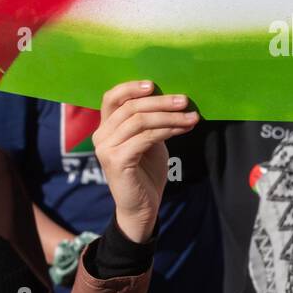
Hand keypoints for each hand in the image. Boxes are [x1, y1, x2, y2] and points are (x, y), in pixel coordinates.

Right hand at [92, 80, 198, 242]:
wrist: (141, 207)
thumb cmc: (145, 173)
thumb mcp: (147, 141)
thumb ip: (150, 122)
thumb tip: (172, 99)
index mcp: (105, 128)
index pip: (111, 98)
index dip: (131, 87)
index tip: (154, 85)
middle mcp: (101, 136)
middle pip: (130, 107)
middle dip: (160, 102)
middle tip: (185, 100)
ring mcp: (106, 149)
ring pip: (140, 121)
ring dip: (169, 116)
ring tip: (192, 116)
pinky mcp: (117, 161)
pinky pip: (146, 137)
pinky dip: (168, 130)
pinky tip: (184, 128)